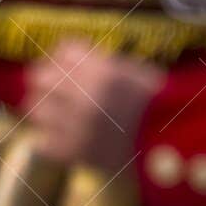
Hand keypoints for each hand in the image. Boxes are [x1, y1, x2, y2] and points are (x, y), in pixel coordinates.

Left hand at [20, 42, 164, 170]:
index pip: (62, 51)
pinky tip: (61, 138)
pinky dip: (49, 139)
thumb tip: (68, 56)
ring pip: (35, 109)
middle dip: (47, 80)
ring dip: (45, 109)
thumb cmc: (158, 106)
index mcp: (104, 73)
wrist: (170, 147)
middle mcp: (85, 97)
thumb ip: (102, 64)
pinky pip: (42, 141)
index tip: (65, 65)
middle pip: (39, 77)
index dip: (63, 57)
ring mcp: (76, 127)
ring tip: (56, 114)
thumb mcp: (137, 72)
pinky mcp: (73, 154)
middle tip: (54, 89)